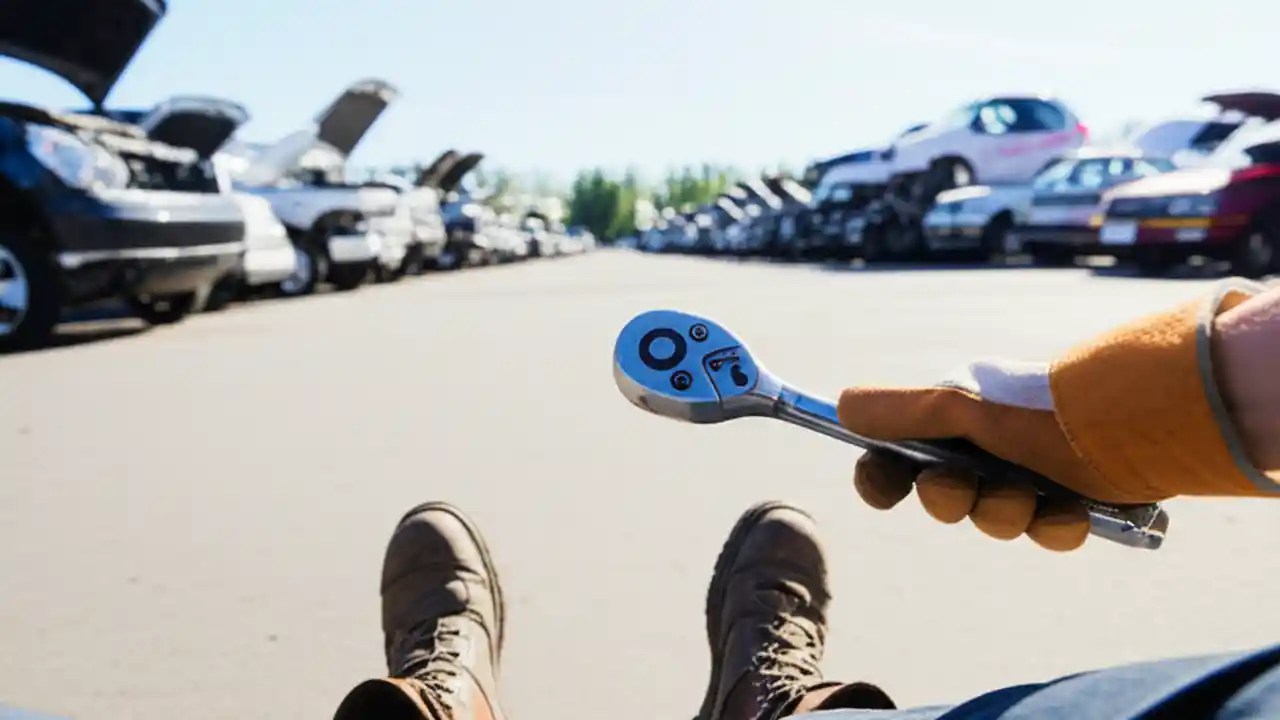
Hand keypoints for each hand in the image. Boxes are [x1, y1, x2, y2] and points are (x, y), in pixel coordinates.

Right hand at [838, 365, 1096, 551]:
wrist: (1133, 422)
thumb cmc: (1034, 407)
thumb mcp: (957, 406)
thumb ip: (897, 411)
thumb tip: (841, 407)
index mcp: (956, 420)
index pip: (900, 458)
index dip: (886, 479)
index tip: (886, 489)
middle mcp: (990, 447)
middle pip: (943, 497)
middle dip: (950, 499)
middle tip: (963, 486)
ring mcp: (1032, 475)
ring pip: (995, 519)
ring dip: (1006, 513)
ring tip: (1033, 496)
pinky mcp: (1075, 501)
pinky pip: (1048, 531)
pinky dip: (1057, 526)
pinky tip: (1074, 512)